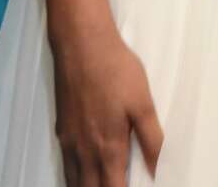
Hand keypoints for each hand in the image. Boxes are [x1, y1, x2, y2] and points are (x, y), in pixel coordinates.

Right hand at [53, 23, 163, 184]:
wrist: (81, 43)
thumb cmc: (115, 70)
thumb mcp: (143, 103)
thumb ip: (152, 141)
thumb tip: (157, 171)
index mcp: (109, 149)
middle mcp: (85, 152)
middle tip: (116, 185)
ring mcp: (69, 143)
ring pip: (74, 183)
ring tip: (101, 185)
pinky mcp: (61, 130)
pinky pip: (65, 167)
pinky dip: (73, 178)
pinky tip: (81, 174)